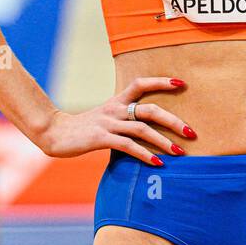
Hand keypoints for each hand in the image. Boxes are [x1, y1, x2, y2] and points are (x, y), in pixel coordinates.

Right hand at [36, 77, 194, 164]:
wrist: (54, 133)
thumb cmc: (84, 128)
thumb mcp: (106, 118)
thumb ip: (125, 120)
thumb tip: (150, 129)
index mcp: (117, 101)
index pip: (141, 84)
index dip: (161, 81)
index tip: (182, 83)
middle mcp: (115, 109)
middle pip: (151, 110)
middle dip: (174, 121)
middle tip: (191, 133)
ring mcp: (108, 123)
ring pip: (143, 129)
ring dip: (164, 141)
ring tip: (181, 152)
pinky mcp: (100, 138)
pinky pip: (128, 145)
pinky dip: (145, 155)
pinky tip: (158, 163)